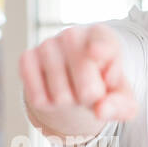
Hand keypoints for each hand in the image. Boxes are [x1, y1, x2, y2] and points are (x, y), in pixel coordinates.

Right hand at [19, 24, 137, 138]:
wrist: (74, 77)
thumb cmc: (102, 85)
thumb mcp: (121, 97)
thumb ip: (120, 106)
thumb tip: (101, 111)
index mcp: (103, 37)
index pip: (104, 45)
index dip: (101, 52)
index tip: (95, 53)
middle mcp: (74, 35)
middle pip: (86, 89)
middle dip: (91, 100)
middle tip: (91, 92)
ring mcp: (48, 44)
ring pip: (61, 98)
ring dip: (69, 104)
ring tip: (72, 89)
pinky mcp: (26, 58)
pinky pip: (37, 98)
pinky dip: (48, 105)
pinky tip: (53, 90)